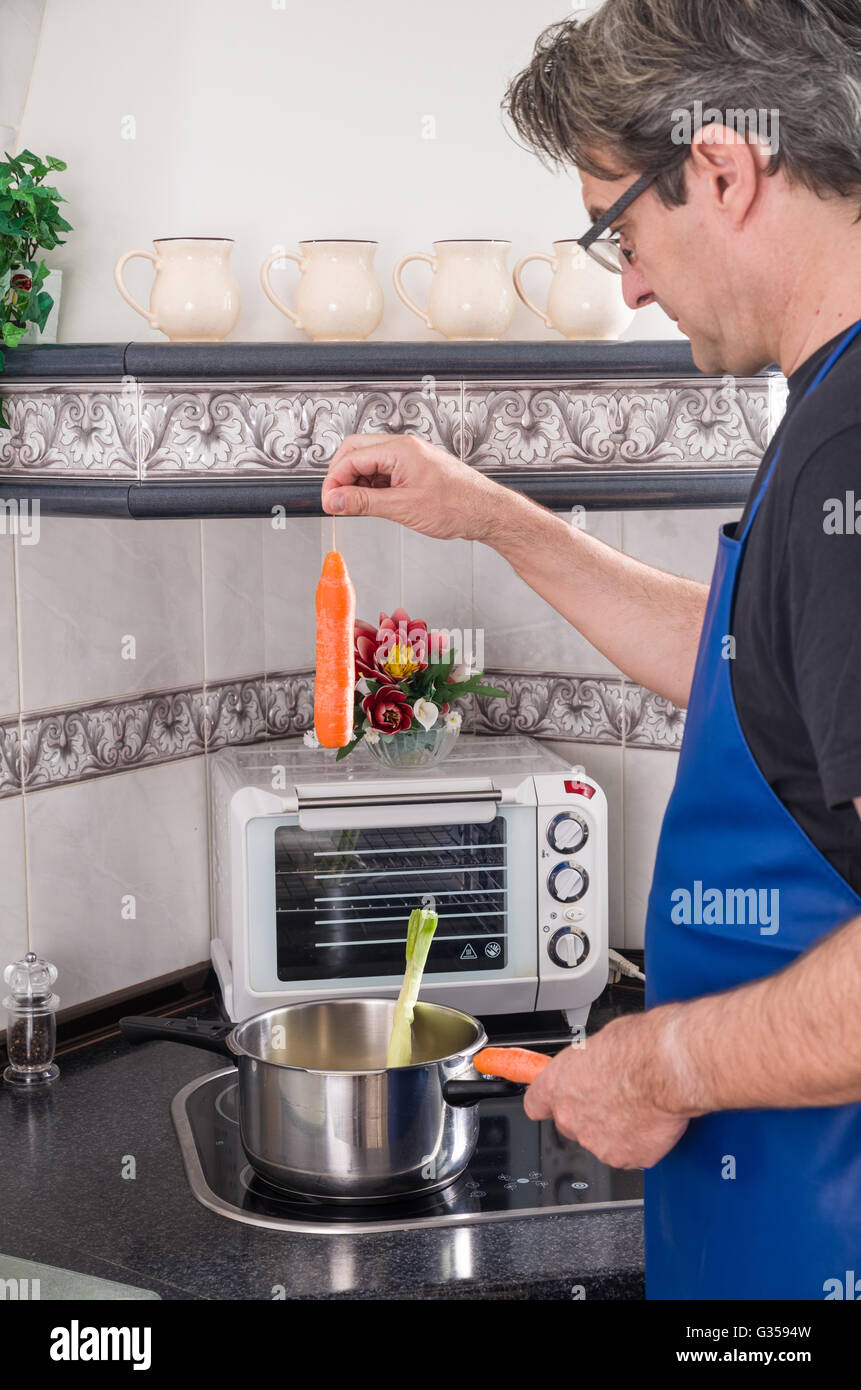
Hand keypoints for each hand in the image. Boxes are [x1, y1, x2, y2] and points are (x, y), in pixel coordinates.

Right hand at [321, 432, 503, 541]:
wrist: (488, 512)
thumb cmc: (459, 506)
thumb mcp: (404, 508)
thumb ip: (364, 503)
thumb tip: (335, 501)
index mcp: (401, 449)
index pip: (352, 457)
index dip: (334, 481)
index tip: (329, 503)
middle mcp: (404, 448)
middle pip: (355, 452)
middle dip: (341, 477)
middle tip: (336, 503)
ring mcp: (409, 458)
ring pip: (368, 462)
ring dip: (356, 483)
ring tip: (355, 508)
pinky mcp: (414, 470)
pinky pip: (383, 472)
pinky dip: (372, 487)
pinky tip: (372, 504)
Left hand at [523, 1009, 692, 1168]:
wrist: (668, 1068)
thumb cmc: (638, 1048)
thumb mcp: (600, 1043)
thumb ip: (588, 1065)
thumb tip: (594, 1066)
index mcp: (558, 1085)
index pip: (536, 1104)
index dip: (547, 1103)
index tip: (552, 1102)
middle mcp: (571, 1117)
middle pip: (571, 1124)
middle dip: (590, 1114)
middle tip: (615, 1096)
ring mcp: (597, 1142)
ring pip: (602, 1139)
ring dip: (617, 1128)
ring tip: (639, 1103)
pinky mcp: (625, 1158)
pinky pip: (631, 1152)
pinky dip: (641, 1142)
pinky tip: (651, 1120)